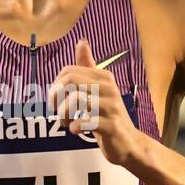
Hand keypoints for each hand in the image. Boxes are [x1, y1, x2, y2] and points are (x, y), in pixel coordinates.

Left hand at [48, 38, 142, 167]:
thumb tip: (82, 42)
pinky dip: (75, 126)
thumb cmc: (108, 115)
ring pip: (77, 99)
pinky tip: (75, 130)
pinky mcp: (112, 126)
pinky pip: (87, 121)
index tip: (55, 101)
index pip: (69, 71)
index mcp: (103, 77)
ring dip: (64, 114)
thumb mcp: (97, 89)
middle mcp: (109, 88)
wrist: (129, 143)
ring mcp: (112, 107)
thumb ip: (87, 67)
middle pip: (71, 81)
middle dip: (56, 98)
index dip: (55, 86)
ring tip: (66, 123)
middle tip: (57, 112)